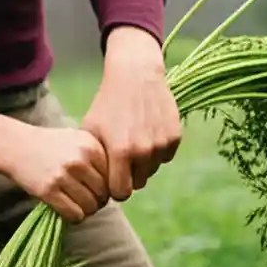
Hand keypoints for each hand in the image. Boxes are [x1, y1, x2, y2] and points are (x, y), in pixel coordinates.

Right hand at [0, 114, 109, 222]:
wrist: (17, 145)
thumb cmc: (51, 145)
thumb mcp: (78, 140)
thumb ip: (99, 158)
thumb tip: (118, 187)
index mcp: (91, 145)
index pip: (114, 177)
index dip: (106, 186)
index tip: (94, 186)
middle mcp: (80, 159)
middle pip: (104, 194)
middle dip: (97, 200)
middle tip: (85, 198)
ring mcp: (64, 175)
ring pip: (91, 207)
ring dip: (86, 210)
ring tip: (76, 203)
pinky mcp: (49, 191)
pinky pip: (75, 215)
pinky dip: (74, 216)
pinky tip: (66, 208)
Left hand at [81, 26, 181, 200]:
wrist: (135, 74)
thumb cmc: (108, 102)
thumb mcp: (91, 129)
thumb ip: (93, 161)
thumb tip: (92, 187)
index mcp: (121, 152)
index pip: (121, 192)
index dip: (114, 187)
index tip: (110, 177)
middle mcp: (144, 151)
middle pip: (138, 183)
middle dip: (130, 175)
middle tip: (121, 156)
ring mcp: (162, 144)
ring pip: (153, 170)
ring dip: (144, 162)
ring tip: (133, 139)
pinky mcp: (175, 136)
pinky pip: (165, 156)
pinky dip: (157, 150)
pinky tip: (147, 131)